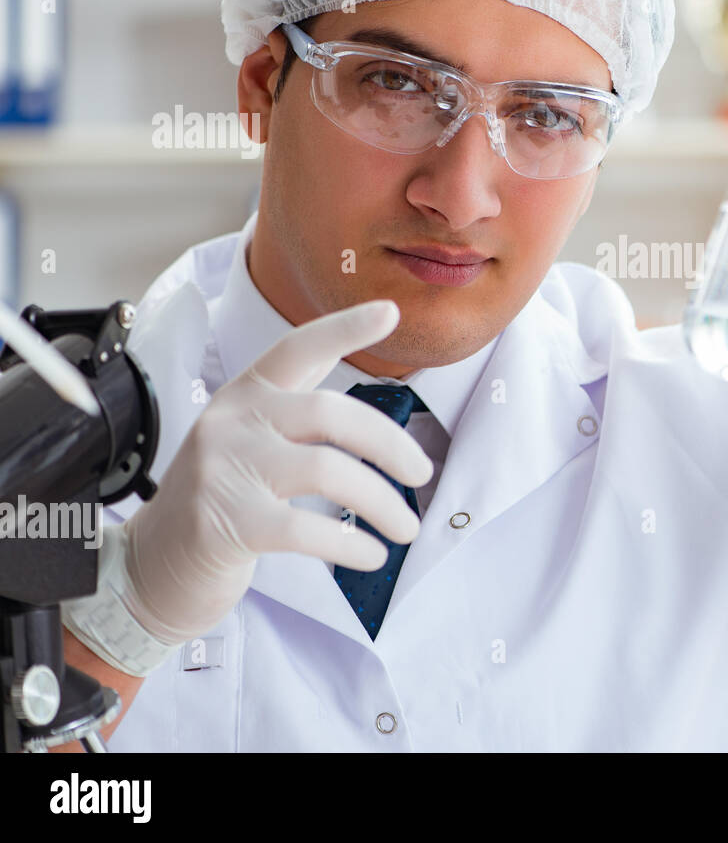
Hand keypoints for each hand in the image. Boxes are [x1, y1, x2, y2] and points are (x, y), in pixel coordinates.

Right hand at [118, 299, 432, 646]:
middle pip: (330, 414)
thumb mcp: (251, 440)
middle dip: (391, 444)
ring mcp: (224, 471)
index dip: (344, 328)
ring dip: (382, 503)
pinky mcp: (225, 523)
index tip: (390, 313)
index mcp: (246, 395)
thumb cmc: (222, 500)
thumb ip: (299, 411)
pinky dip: (351, 545)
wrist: (152, 567)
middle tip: (423, 472)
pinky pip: (306, 529)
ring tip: (407, 528)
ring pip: (327, 471)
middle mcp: (233, 422)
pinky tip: (372, 556)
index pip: (297, 348)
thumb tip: (372, 414)